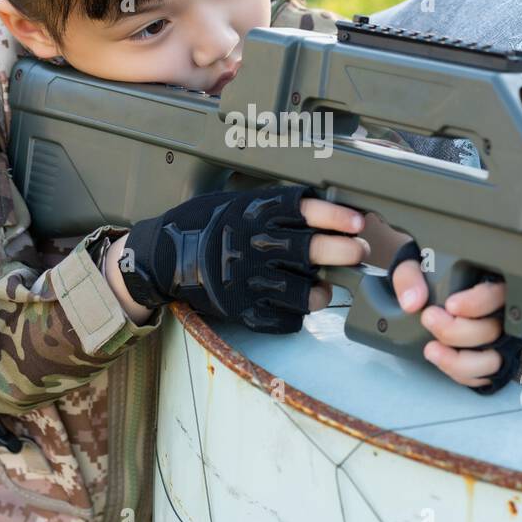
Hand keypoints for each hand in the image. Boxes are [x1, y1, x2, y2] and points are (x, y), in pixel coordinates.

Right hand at [119, 184, 369, 333]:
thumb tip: (323, 209)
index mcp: (254, 214)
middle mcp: (254, 245)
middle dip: (343, 251)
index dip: (335, 216)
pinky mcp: (244, 309)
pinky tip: (296, 305)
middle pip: (311, 249)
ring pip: (305, 290)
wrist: (163, 257)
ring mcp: (249, 280)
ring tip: (325, 288)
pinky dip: (296, 314)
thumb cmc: (205, 224)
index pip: (303, 210)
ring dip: (323, 290)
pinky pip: (285, 319)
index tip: (358, 221)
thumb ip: (274, 207)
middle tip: (358, 252)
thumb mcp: (237, 202)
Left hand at [387, 244, 507, 390]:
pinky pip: (482, 376)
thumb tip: (412, 302)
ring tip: (431, 349)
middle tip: (430, 318)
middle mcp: (500, 314)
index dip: (478, 303)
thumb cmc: (429, 277)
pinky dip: (460, 373)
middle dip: (457, 331)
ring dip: (460, 361)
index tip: (451, 305)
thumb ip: (410, 278)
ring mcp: (497, 341)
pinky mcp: (486, 360)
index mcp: (490, 283)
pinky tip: (440, 358)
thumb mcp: (415, 267)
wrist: (426, 291)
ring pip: (492, 360)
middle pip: (493, 330)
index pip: (499, 295)